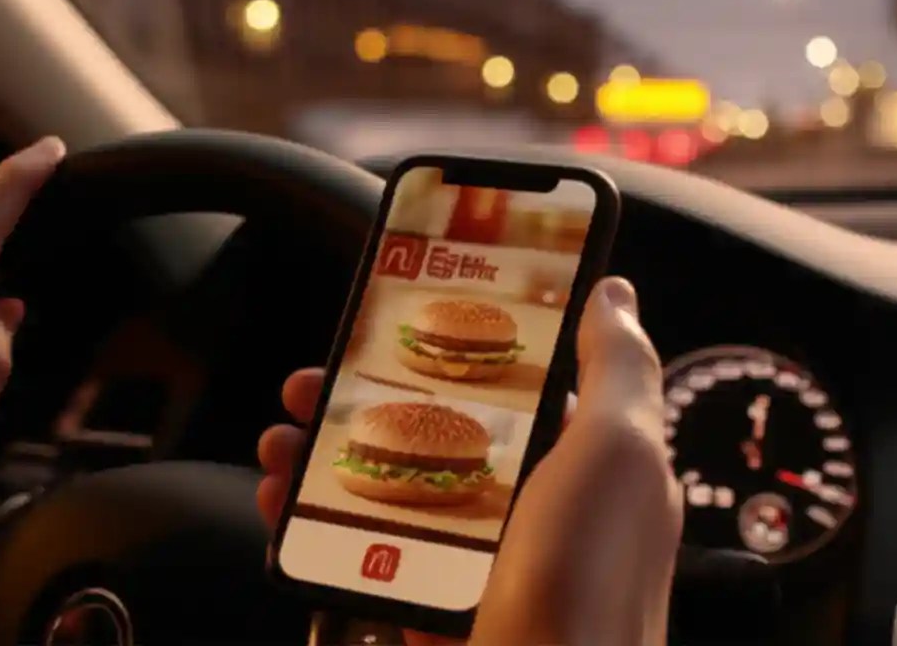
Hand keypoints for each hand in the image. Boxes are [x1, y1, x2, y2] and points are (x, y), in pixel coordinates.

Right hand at [257, 277, 681, 644]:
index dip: (466, 344)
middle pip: (438, 430)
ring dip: (325, 455)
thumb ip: (618, 369)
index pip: (523, 386)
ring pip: (388, 488)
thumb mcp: (619, 456)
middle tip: (316, 378)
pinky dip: (311, 522)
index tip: (408, 309)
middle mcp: (531, 511)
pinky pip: (359, 552)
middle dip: (370, 397)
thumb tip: (614, 290)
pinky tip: (277, 502)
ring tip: (281, 438)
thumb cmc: (586, 584)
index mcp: (584, 468)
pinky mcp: (423, 605)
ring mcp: (472, 563)